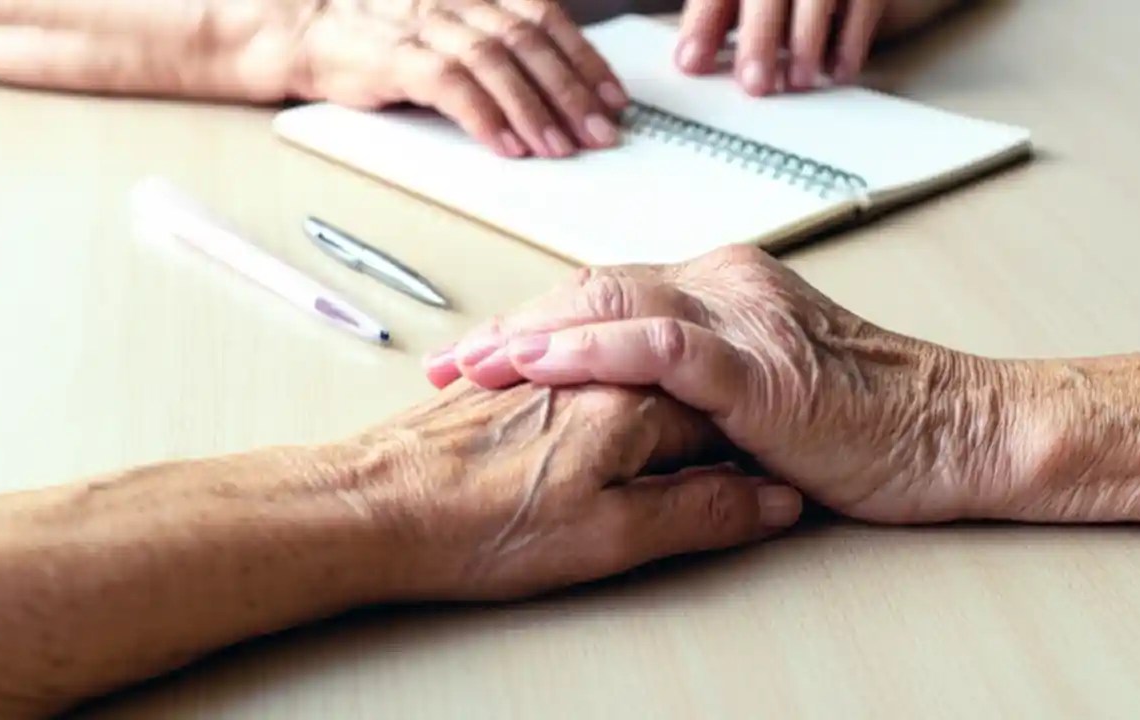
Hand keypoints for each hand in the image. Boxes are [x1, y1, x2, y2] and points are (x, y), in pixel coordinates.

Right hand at [0, 0, 626, 157]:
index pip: (544, 18)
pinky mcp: (393, 55)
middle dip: (572, 90)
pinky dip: (486, 117)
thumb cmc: (374, 37)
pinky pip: (450, 85)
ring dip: (535, 109)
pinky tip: (508, 145)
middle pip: (529, 41)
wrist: (297, 29)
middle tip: (599, 132)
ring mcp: (422, 22)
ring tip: (561, 148)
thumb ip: (493, 46)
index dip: (584, 59)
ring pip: (497, 62)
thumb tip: (552, 87)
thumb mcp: (444, 30)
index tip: (613, 97)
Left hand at [358, 380, 801, 599]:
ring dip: (651, 406)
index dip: (741, 457)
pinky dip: (599, 390)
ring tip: (651, 455)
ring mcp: (551, 366)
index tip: (749, 488)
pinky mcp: (513, 376)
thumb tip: (771, 502)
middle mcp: (591, 366)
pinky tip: (586, 434)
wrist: (368, 508)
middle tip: (708, 482)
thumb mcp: (607, 540)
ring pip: (624, 366)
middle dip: (700, 428)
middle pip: (673, 382)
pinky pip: (576, 370)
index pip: (716, 416)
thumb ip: (697, 513)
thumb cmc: (470, 526)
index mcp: (628, 400)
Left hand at [423, 246, 1003, 523]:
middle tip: (453, 363)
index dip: (538, 323)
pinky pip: (660, 344)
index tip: (482, 356)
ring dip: (532, 335)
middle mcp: (726, 287)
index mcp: (724, 291)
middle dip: (514, 328)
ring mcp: (742, 319)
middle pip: (594, 288)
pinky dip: (591, 350)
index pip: (608, 293)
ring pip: (614, 301)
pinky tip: (541, 362)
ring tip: (472, 364)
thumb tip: (634, 401)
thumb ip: (702, 383)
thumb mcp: (764, 393)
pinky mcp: (759, 362)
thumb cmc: (865, 424)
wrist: (951, 435)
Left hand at [674, 0, 961, 93]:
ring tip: (799, 82)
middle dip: (758, 38)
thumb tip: (691, 59)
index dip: (702, 24)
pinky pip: (864, 4)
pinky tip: (839, 72)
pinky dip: (851, 40)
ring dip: (806, 41)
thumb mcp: (753, 2)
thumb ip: (722, 18)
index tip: (690, 63)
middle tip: (755, 85)